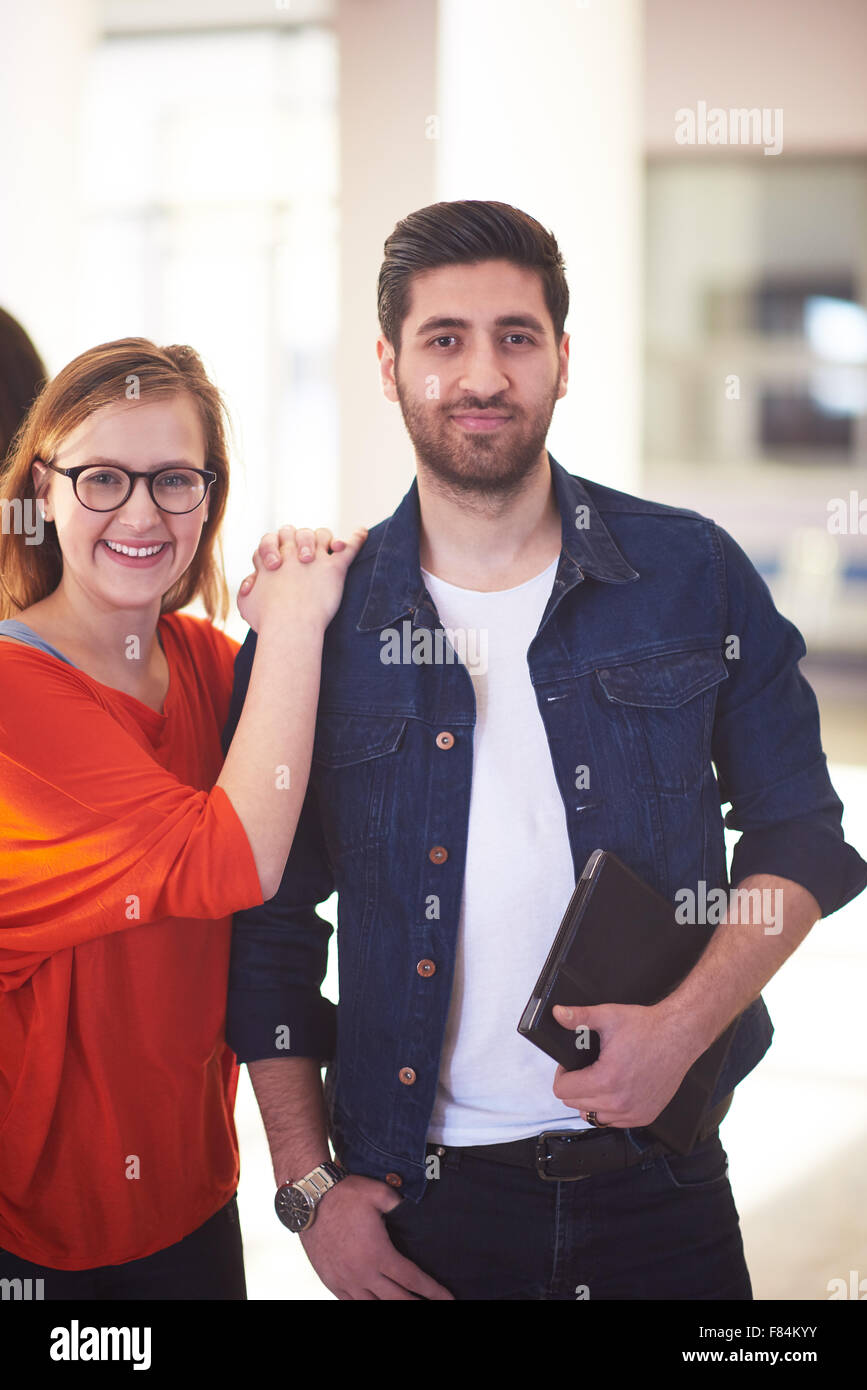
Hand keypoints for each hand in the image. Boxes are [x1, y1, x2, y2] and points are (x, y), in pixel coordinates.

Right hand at [236, 524, 366, 634]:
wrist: (290, 625)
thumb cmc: (266, 619)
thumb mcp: (246, 603)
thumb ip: (248, 589)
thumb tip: (250, 586)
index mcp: (270, 557)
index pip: (271, 540)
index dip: (272, 549)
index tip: (275, 565)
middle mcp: (291, 551)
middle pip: (297, 531)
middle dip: (299, 539)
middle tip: (304, 558)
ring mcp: (315, 557)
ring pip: (322, 534)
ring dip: (325, 538)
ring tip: (330, 546)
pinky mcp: (335, 568)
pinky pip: (350, 547)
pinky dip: (357, 538)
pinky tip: (362, 532)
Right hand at [299, 1174, 453, 1299]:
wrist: (309, 1199)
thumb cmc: (344, 1194)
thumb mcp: (378, 1192)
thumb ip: (399, 1203)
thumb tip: (413, 1208)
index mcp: (378, 1254)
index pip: (412, 1280)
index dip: (432, 1291)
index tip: (447, 1298)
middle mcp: (363, 1273)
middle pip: (396, 1300)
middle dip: (417, 1305)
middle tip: (433, 1306)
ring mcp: (345, 1280)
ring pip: (373, 1306)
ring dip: (391, 1308)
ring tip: (406, 1304)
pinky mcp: (330, 1280)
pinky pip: (351, 1304)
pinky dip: (366, 1306)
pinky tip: (375, 1303)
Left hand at [550, 1001, 701, 1127]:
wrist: (679, 1035)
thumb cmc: (648, 1028)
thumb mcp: (608, 1016)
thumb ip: (579, 1017)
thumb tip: (558, 1013)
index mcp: (606, 1080)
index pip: (563, 1091)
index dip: (563, 1074)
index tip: (572, 1065)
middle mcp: (619, 1102)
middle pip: (575, 1105)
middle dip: (575, 1086)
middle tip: (586, 1068)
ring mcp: (633, 1113)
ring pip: (593, 1117)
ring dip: (591, 1101)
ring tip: (600, 1079)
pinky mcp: (645, 1117)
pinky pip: (614, 1122)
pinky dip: (609, 1110)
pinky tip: (615, 1090)